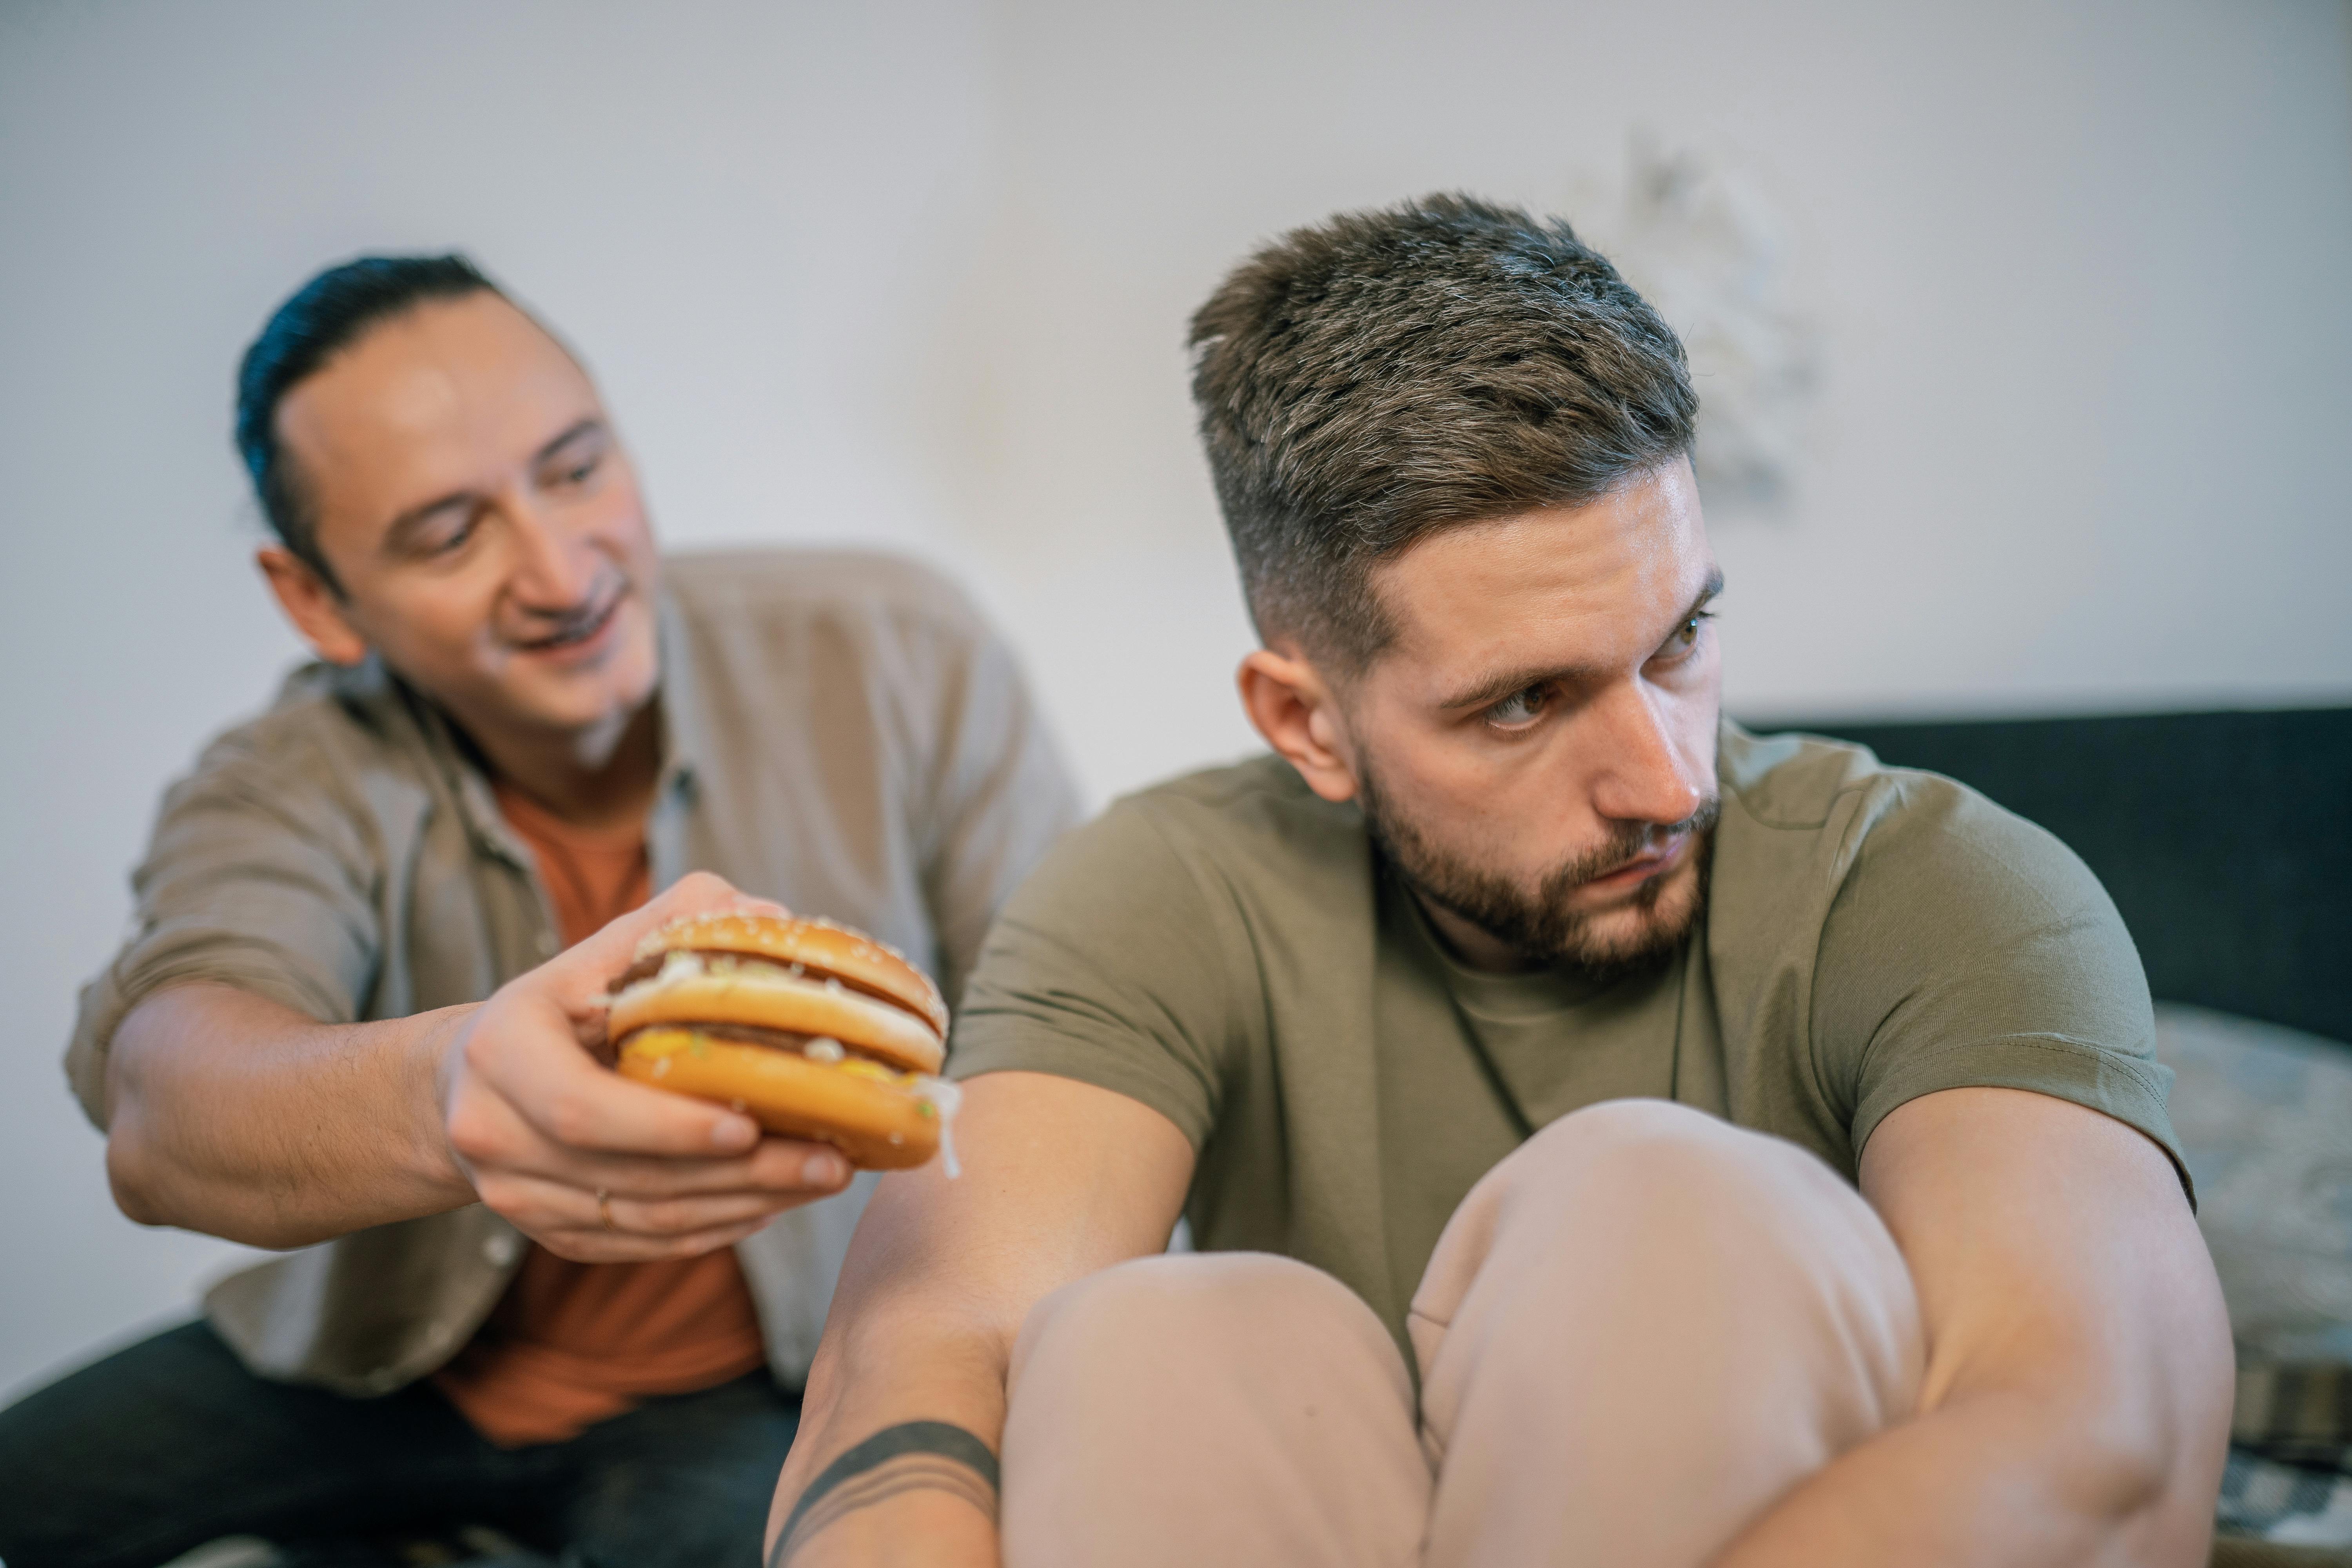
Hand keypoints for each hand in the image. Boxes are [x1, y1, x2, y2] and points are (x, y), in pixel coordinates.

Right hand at [440, 870, 852, 1260]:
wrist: (470, 1080)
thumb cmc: (560, 1003)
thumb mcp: (597, 953)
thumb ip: (675, 923)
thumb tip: (770, 914)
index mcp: (502, 1053)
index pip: (583, 1109)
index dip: (670, 1126)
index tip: (751, 1124)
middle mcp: (493, 1134)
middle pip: (630, 1177)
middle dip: (741, 1175)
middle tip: (830, 1162)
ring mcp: (516, 1195)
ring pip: (646, 1221)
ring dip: (743, 1206)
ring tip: (820, 1179)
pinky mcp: (548, 1233)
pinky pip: (642, 1244)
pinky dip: (714, 1229)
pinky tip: (773, 1203)